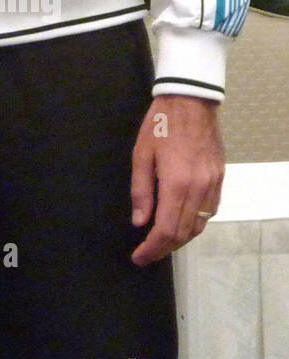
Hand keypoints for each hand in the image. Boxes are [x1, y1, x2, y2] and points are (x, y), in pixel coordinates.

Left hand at [130, 94, 223, 265]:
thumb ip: (141, 190)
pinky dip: (195, 223)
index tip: (138, 257)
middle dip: (164, 248)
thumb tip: (140, 222)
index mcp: (177, 184)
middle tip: (146, 253)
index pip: (166, 230)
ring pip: (199, 225)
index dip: (152, 249)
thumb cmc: (160, 124)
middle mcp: (199, 189)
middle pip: (184, 233)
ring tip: (161, 241)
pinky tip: (181, 221)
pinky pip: (210, 211)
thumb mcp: (141, 154)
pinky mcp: (220, 178)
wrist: (191, 101)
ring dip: (181, 238)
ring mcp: (213, 185)